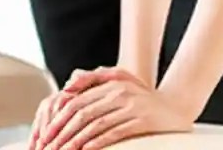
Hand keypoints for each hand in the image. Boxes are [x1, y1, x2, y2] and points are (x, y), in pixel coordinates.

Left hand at [34, 67, 193, 149]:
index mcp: (109, 84)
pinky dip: (98, 142)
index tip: (45, 135)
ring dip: (75, 141)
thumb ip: (94, 79)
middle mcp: (118, 92)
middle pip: (81, 114)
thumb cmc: (143, 98)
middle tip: (49, 147)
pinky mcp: (142, 120)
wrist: (176, 106)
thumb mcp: (120, 82)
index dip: (58, 119)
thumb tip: (68, 86)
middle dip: (62, 132)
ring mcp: (130, 106)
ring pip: (95, 124)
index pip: (75, 102)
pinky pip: (115, 132)